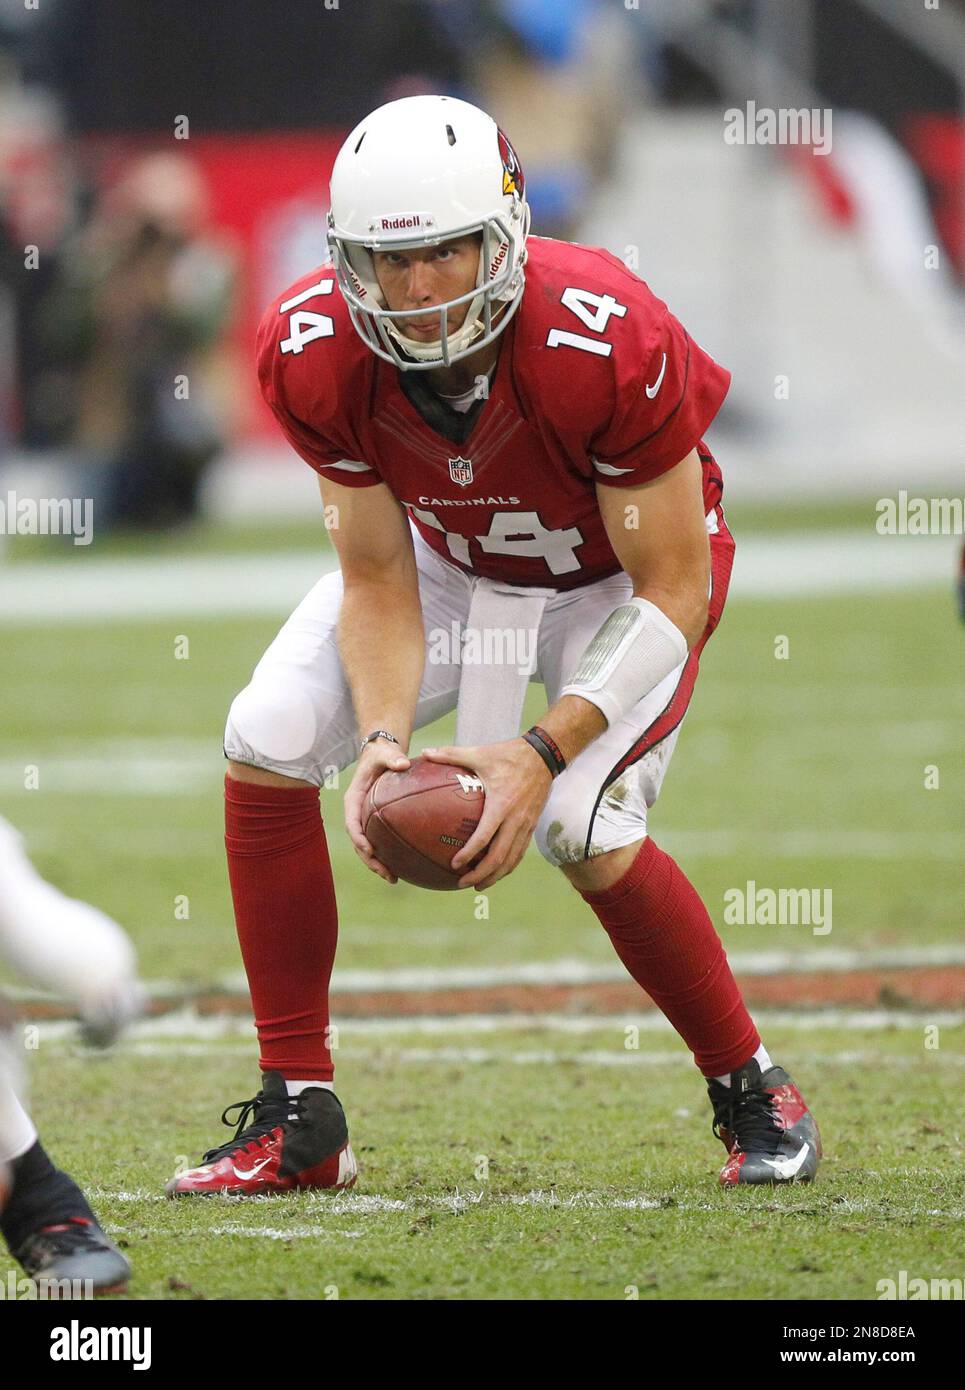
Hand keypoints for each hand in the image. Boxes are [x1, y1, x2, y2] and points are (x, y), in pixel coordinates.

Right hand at [344, 740, 410, 882]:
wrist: (381, 755)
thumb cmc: (381, 754)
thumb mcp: (385, 753)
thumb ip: (392, 758)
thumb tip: (403, 764)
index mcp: (354, 800)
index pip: (352, 823)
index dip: (359, 838)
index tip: (369, 850)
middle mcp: (357, 813)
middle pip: (359, 843)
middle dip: (370, 861)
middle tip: (387, 874)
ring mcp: (366, 820)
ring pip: (368, 848)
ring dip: (378, 865)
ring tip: (394, 879)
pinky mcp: (377, 823)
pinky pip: (380, 842)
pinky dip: (388, 856)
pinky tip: (403, 867)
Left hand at [422, 738, 552, 889]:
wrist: (544, 756)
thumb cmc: (509, 755)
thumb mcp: (480, 753)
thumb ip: (451, 754)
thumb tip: (424, 753)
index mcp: (501, 805)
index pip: (484, 837)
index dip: (469, 854)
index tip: (454, 864)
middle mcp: (516, 820)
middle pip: (499, 857)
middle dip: (481, 875)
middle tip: (462, 883)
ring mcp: (526, 825)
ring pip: (512, 859)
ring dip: (495, 876)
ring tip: (478, 885)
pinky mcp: (532, 826)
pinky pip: (520, 852)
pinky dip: (507, 866)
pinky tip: (495, 872)